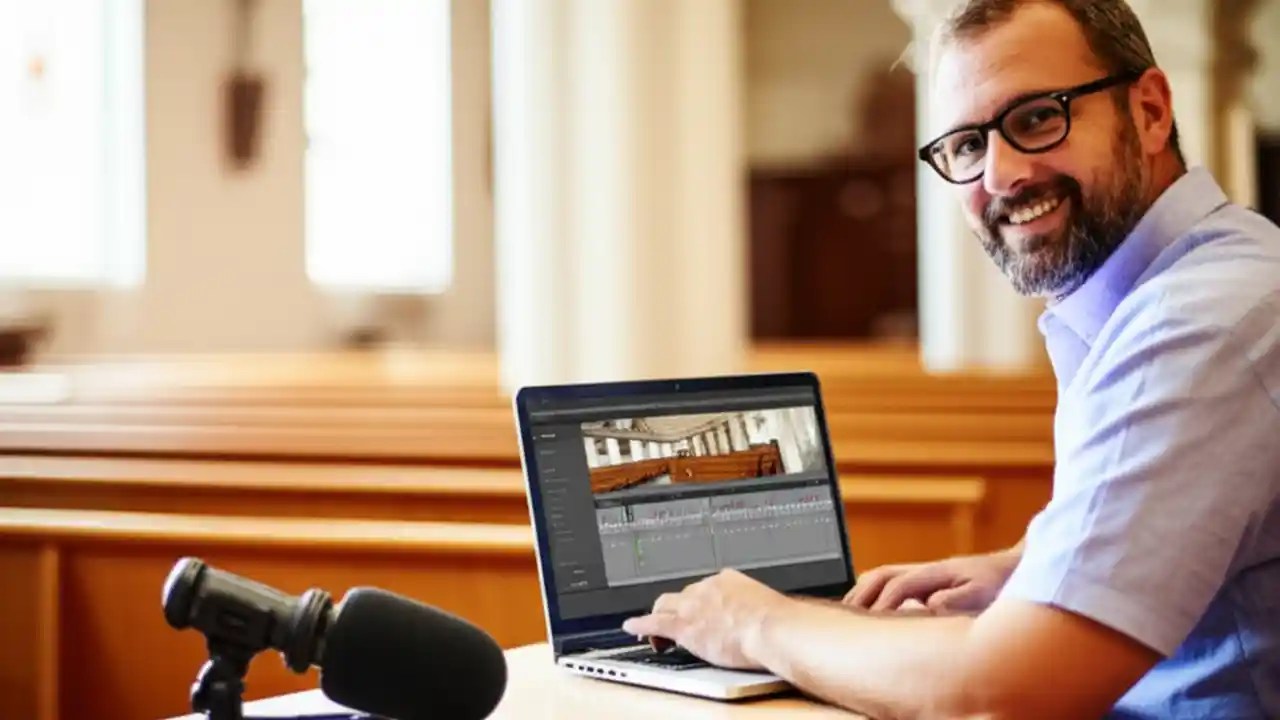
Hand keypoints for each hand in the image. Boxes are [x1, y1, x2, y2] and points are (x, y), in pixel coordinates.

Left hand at [621, 569, 790, 669]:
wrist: (770, 629)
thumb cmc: (776, 622)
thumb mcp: (768, 606)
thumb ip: (759, 607)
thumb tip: (769, 615)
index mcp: (729, 580)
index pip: (706, 587)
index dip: (701, 600)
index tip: (702, 608)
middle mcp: (707, 588)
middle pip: (683, 594)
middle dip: (677, 606)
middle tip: (675, 618)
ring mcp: (692, 606)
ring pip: (666, 606)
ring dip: (658, 615)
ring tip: (649, 626)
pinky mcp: (683, 626)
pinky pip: (654, 623)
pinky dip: (641, 625)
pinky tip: (633, 628)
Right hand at [844, 550, 1020, 612]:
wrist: (1015, 566)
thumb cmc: (1001, 582)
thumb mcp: (982, 592)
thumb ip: (955, 600)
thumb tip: (925, 606)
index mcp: (935, 571)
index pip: (896, 587)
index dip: (881, 607)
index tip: (870, 628)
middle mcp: (925, 569)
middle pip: (879, 575)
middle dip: (858, 596)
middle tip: (842, 619)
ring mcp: (925, 573)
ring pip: (881, 576)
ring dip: (862, 593)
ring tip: (848, 615)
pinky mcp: (928, 580)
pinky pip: (891, 582)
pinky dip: (875, 594)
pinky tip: (871, 610)